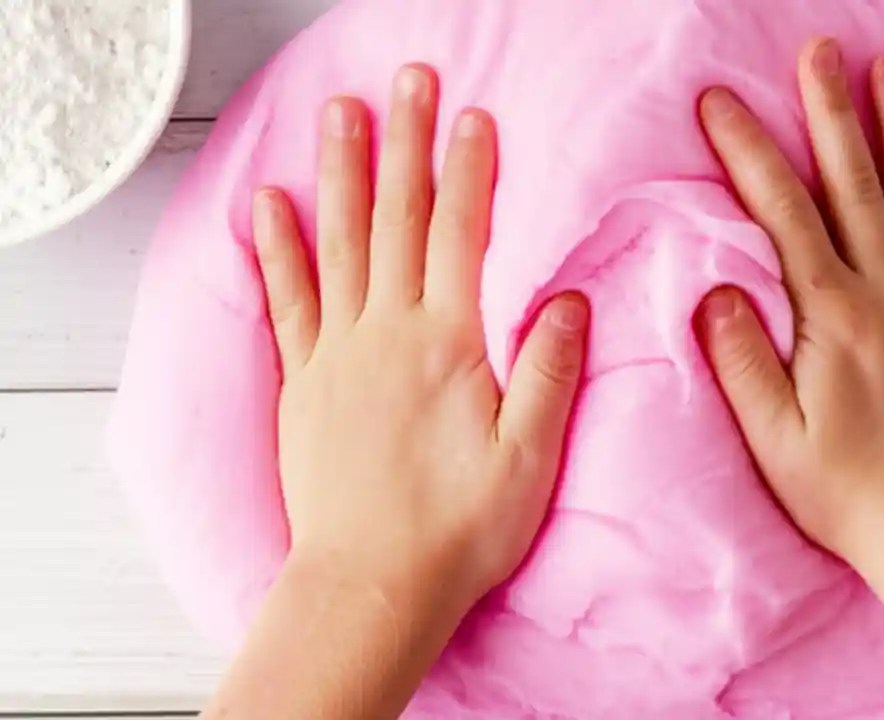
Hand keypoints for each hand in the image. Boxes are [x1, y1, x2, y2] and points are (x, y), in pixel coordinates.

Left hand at [252, 64, 588, 621]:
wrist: (373, 585)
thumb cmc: (459, 529)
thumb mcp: (529, 457)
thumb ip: (547, 371)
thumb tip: (570, 299)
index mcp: (448, 345)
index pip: (461, 237)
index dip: (469, 173)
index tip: (473, 117)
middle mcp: (387, 335)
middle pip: (397, 220)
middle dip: (406, 143)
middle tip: (409, 80)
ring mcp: (338, 355)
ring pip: (339, 244)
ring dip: (342, 172)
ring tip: (341, 112)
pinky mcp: (303, 384)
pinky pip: (288, 302)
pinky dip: (278, 249)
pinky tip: (270, 204)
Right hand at [696, 41, 883, 719]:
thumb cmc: (852, 493)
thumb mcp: (774, 440)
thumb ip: (741, 360)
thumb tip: (715, 290)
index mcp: (833, 316)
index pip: (783, 211)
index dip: (748, 151)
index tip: (720, 104)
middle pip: (854, 182)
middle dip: (830, 111)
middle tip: (819, 53)